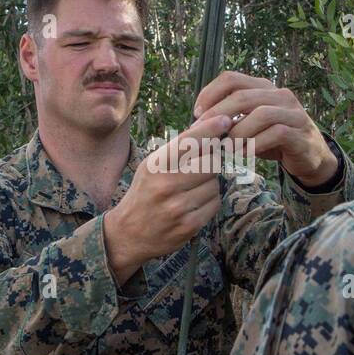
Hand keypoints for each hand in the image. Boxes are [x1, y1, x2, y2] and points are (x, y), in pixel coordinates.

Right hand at [103, 114, 230, 285]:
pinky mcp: (189, 225)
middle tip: (204, 165)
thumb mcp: (151, 167)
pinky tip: (195, 203)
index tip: (226, 120)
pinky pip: (215, 203)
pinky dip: (210, 201)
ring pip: (215, 184)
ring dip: (210, 183)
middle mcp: (166, 185)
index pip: (188, 141)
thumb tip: (208, 125)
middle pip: (210, 162)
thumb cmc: (144, 194)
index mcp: (155, 166)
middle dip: (212, 161)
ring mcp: (178, 207)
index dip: (210, 128)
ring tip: (193, 189)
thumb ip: (177, 149)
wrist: (127, 234)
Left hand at [193, 70, 337, 186]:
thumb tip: (199, 123)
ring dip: (238, 132)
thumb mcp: (248, 126)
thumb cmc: (272, 140)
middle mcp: (279, 95)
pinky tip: (244, 154)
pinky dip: (256, 144)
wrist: (309, 156)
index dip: (210, 93)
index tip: (197, 114)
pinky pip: (276, 133)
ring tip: (226, 148)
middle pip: (243, 96)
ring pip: (261, 114)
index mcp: (263, 88)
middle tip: (204, 133)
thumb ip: (230, 120)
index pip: (231, 78)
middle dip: (219, 114)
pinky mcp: (300, 133)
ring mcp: (293, 113)